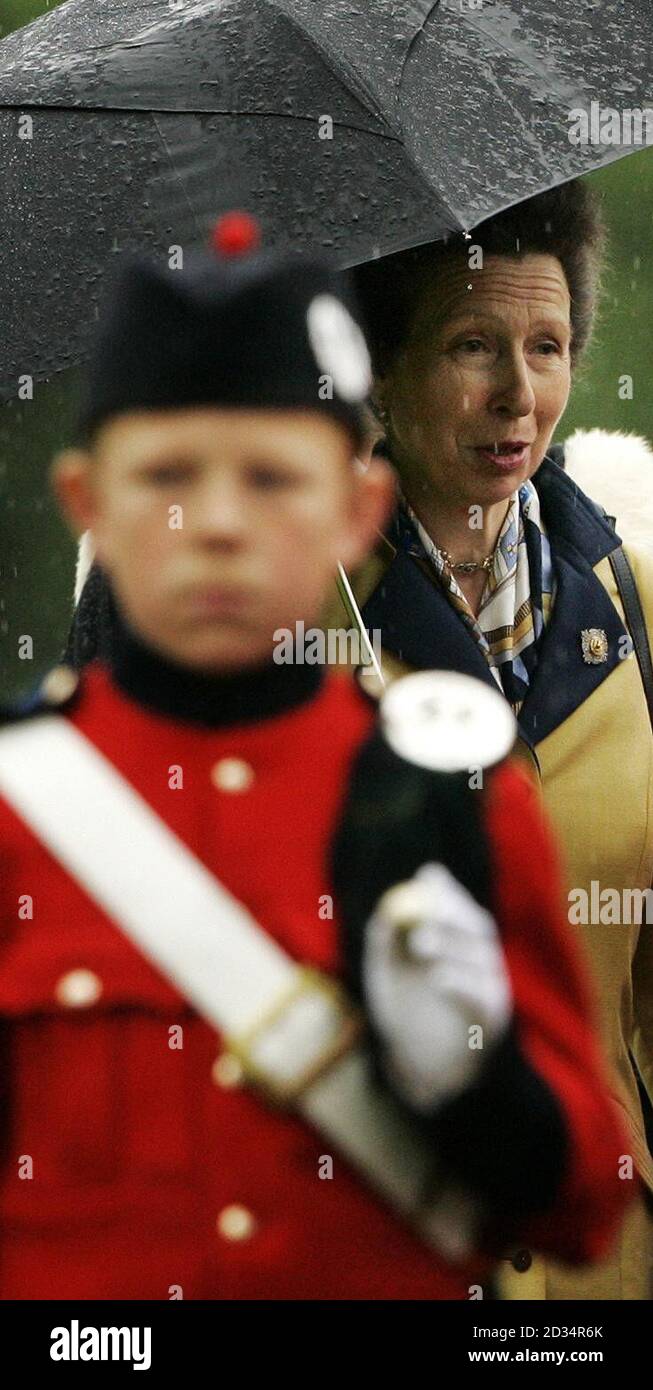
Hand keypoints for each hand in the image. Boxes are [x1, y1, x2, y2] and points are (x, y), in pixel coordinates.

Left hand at [363, 861, 511, 1110]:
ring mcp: (492, 990)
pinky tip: (437, 977)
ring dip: (450, 945)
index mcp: (461, 946)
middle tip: (425, 906)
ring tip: (419, 943)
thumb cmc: (405, 1016)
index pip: (462, 909)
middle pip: (477, 927)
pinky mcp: (492, 1020)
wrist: (423, 1072)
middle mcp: (483, 963)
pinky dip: (460, 983)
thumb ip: (383, 941)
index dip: (448, 891)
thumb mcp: (385, 975)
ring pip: (480, 957)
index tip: (428, 877)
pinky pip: (481, 996)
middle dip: (453, 912)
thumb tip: (385, 910)